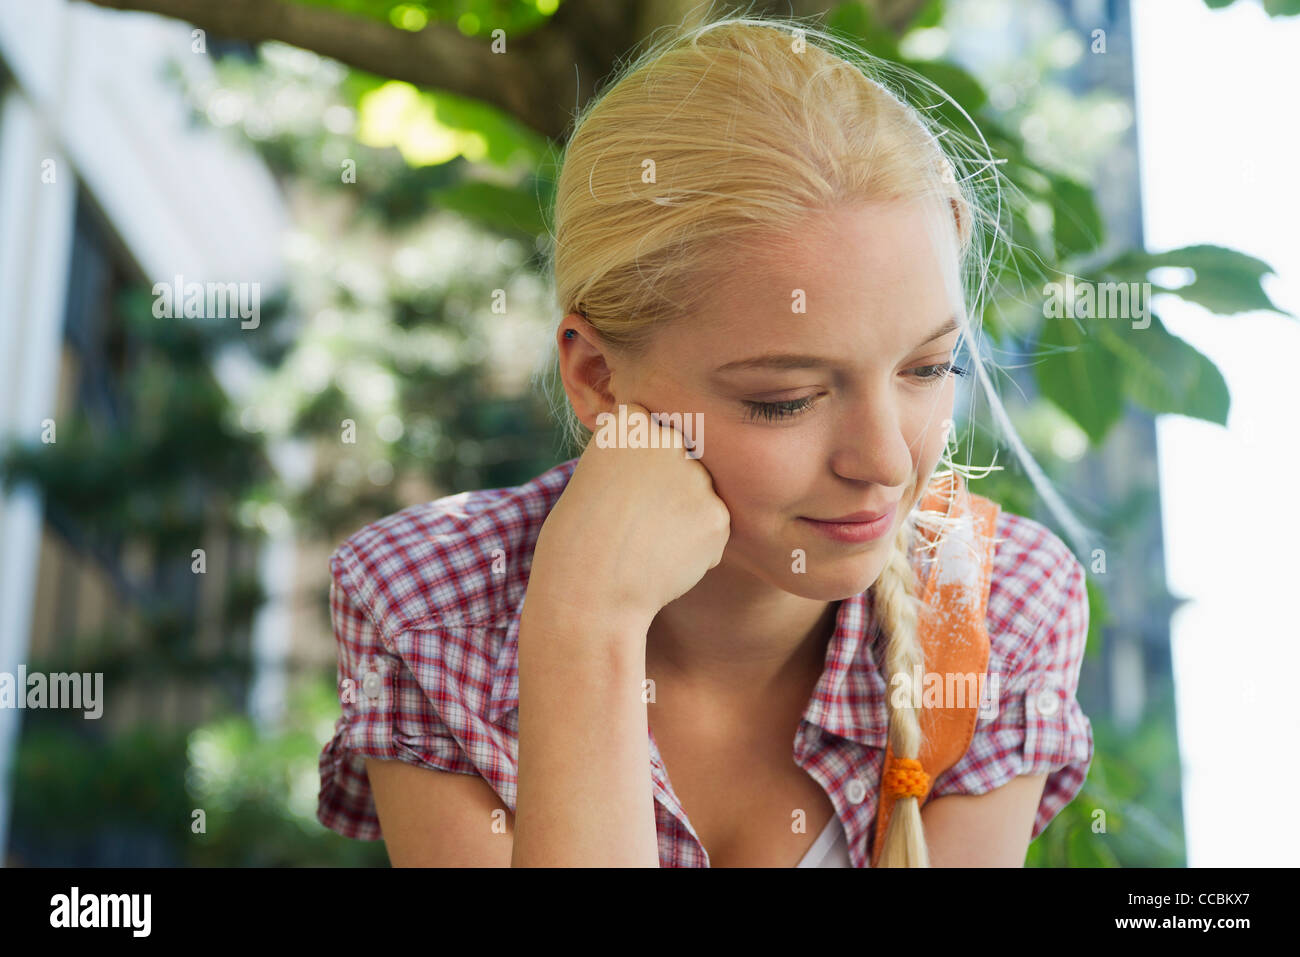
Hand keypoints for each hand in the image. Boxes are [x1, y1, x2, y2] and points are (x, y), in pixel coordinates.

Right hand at [529, 401, 730, 629]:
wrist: (589, 592)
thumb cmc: (578, 541)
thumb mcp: (594, 479)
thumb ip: (637, 461)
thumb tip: (679, 462)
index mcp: (629, 423)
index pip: (649, 427)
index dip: (636, 462)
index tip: (620, 488)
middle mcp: (666, 439)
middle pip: (682, 459)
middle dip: (669, 485)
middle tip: (637, 521)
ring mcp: (696, 477)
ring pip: (701, 494)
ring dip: (685, 517)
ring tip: (646, 544)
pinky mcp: (717, 516)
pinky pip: (715, 527)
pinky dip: (698, 547)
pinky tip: (664, 561)